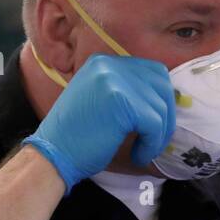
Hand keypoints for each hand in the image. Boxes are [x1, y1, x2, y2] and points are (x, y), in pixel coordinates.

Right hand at [24, 54, 175, 190]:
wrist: (52, 157)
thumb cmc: (77, 138)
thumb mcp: (100, 101)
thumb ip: (126, 91)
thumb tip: (166, 98)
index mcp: (103, 63)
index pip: (152, 71)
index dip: (161, 98)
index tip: (156, 123)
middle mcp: (108, 65)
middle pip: (161, 84)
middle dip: (165, 115)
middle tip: (155, 139)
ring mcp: (114, 81)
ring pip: (161, 106)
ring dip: (158, 134)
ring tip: (142, 150)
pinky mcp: (121, 102)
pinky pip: (155, 124)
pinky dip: (152, 144)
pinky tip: (138, 155)